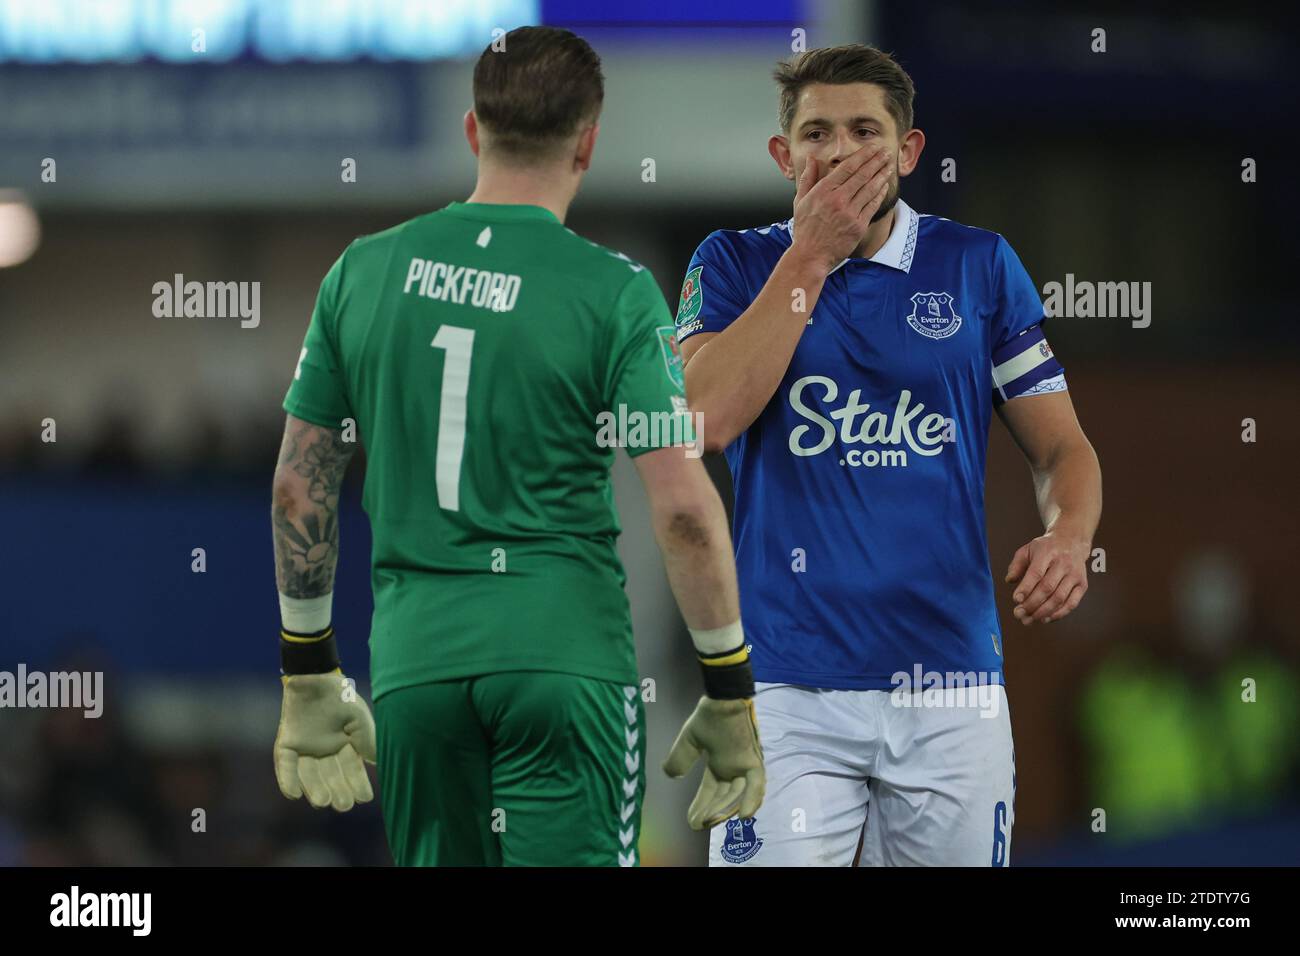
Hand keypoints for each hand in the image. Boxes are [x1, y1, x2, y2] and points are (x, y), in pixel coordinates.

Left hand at [274, 671, 376, 810]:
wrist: (316, 677)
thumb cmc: (342, 697)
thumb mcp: (360, 721)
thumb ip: (368, 743)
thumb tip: (379, 765)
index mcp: (344, 746)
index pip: (352, 771)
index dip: (358, 784)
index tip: (365, 798)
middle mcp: (324, 751)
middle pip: (330, 777)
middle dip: (337, 791)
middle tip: (343, 805)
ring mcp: (305, 748)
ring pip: (309, 775)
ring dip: (315, 789)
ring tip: (323, 802)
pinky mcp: (287, 742)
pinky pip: (285, 764)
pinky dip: (287, 779)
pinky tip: (293, 794)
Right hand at [663, 696, 764, 829]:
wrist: (722, 699)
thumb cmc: (708, 717)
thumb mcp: (689, 741)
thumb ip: (680, 759)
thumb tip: (670, 776)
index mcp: (720, 764)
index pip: (711, 791)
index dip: (701, 806)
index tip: (691, 820)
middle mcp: (734, 769)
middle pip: (724, 798)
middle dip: (710, 812)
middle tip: (697, 824)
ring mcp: (745, 766)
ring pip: (737, 795)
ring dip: (724, 809)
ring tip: (708, 820)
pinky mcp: (753, 761)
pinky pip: (756, 784)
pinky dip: (752, 799)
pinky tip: (743, 815)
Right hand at [789, 143, 892, 273]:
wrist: (810, 256)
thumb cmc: (805, 229)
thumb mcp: (800, 201)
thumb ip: (808, 178)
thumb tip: (812, 159)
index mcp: (823, 191)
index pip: (848, 167)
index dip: (863, 155)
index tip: (872, 147)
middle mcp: (838, 200)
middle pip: (863, 175)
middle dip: (877, 161)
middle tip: (886, 152)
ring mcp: (849, 213)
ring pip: (870, 189)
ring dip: (882, 175)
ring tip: (889, 166)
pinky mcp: (858, 226)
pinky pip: (872, 206)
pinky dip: (880, 194)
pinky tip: (884, 185)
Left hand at [1004, 531, 1090, 624]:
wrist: (1071, 541)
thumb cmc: (1046, 548)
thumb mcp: (1027, 550)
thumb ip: (1016, 565)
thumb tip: (1009, 581)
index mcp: (1048, 552)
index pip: (1036, 573)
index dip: (1026, 588)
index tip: (1016, 600)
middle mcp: (1064, 563)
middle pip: (1047, 588)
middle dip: (1032, 604)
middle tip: (1019, 614)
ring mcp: (1075, 575)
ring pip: (1059, 598)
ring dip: (1043, 612)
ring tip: (1028, 619)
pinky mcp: (1083, 585)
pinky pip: (1072, 603)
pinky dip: (1058, 614)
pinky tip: (1045, 619)